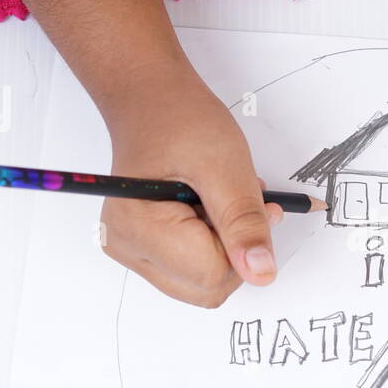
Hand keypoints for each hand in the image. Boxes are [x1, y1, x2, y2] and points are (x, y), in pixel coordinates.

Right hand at [102, 82, 287, 307]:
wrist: (151, 99)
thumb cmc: (179, 119)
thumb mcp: (225, 166)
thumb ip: (244, 223)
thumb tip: (262, 273)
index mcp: (137, 226)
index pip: (210, 274)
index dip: (243, 244)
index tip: (253, 205)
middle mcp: (126, 246)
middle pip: (206, 288)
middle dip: (236, 249)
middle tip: (238, 200)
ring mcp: (133, 251)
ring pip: (203, 284)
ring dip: (227, 247)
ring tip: (219, 201)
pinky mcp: (145, 250)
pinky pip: (194, 271)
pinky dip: (214, 246)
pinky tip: (210, 210)